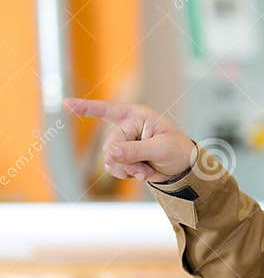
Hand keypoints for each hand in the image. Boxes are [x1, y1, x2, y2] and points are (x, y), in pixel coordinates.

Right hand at [63, 98, 196, 182]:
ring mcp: (123, 142)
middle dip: (126, 161)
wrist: (182, 168)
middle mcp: (126, 126)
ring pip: (109, 159)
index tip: (66, 103)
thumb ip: (135, 150)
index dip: (86, 108)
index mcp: (137, 116)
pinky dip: (125, 174)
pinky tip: (141, 173)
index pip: (108, 110)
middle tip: (144, 169)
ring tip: (145, 171)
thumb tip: (109, 153)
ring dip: (127, 169)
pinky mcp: (122, 156)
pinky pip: (113, 167)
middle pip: (109, 145)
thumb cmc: (177, 150)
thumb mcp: (161, 149)